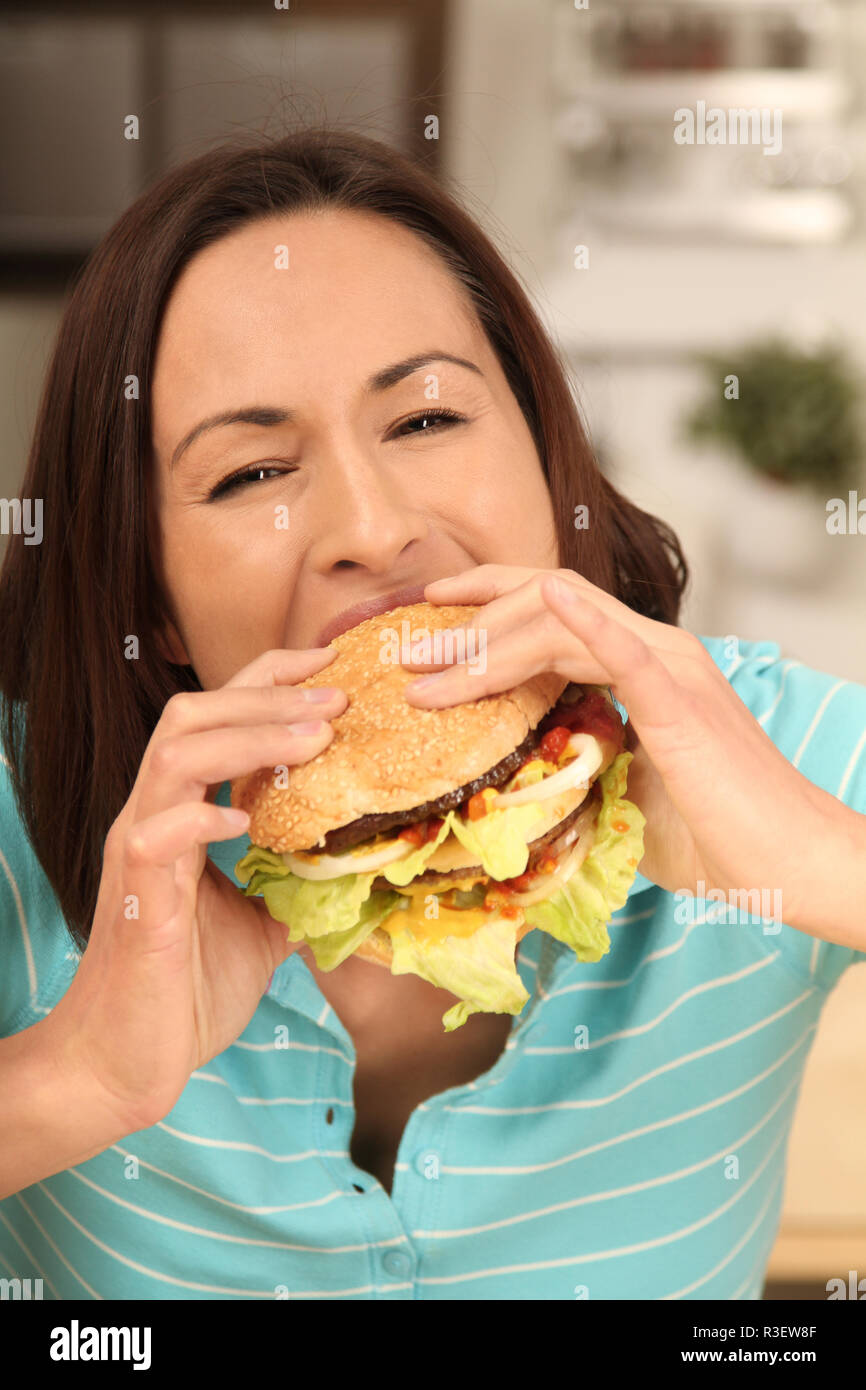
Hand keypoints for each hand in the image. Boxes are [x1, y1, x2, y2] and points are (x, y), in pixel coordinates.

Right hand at [46, 647, 346, 1134]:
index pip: (214, 717)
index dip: (268, 681)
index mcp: (181, 816)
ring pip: (173, 756)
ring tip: (312, 739)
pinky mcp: (140, 903)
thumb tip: (362, 867)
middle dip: (266, 694)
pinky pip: (156, 837)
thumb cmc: (188, 990)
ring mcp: (140, 856)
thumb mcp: (263, 925)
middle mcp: (154, 819)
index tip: (329, 668)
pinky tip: (245, 822)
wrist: (127, 1064)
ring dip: (248, 737)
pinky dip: (202, 818)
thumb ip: (296, 885)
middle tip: (336, 696)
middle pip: (190, 713)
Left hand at [402, 564, 864, 945]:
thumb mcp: (623, 791)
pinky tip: (540, 597)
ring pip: (563, 627)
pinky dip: (583, 625)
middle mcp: (656, 651)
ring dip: (488, 642)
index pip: (552, 612)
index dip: (488, 602)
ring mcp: (672, 670)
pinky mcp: (683, 705)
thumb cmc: (713, 835)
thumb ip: (579, 764)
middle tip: (407, 652)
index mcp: (641, 665)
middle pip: (543, 609)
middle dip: (468, 625)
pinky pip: (626, 654)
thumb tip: (518, 776)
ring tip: (429, 666)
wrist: (786, 862)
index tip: (430, 612)